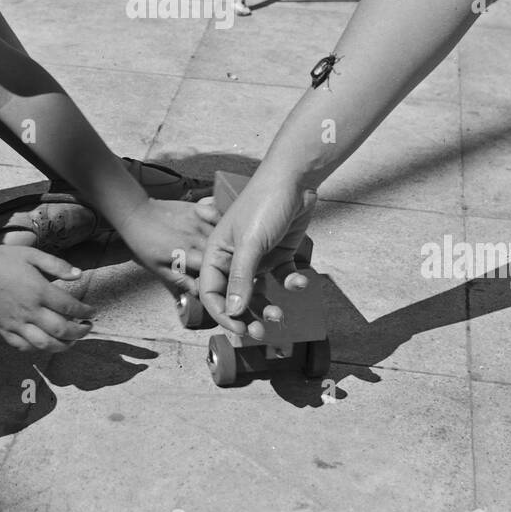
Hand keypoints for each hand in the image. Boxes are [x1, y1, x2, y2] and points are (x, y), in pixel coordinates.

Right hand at [0, 247, 95, 352]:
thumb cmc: (2, 259)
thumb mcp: (32, 254)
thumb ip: (57, 265)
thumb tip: (79, 274)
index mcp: (40, 290)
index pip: (70, 307)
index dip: (85, 312)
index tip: (91, 312)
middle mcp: (30, 310)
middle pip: (62, 330)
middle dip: (79, 332)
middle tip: (87, 328)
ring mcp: (16, 323)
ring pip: (44, 344)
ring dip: (62, 346)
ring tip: (71, 341)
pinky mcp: (3, 330)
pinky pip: (23, 346)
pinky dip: (37, 349)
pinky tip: (45, 343)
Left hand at [117, 196, 219, 285]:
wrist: (136, 214)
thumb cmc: (143, 241)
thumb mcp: (156, 267)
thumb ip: (179, 280)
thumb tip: (197, 291)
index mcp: (184, 253)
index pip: (211, 270)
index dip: (214, 277)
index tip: (213, 280)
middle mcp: (194, 237)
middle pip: (220, 254)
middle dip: (222, 262)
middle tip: (217, 267)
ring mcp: (197, 221)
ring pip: (222, 236)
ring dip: (223, 245)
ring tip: (220, 251)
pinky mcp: (197, 209)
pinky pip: (218, 215)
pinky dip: (221, 223)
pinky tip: (218, 230)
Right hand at [197, 171, 316, 334]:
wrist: (295, 180)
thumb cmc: (265, 204)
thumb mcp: (250, 243)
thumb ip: (241, 278)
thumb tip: (232, 311)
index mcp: (217, 252)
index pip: (212, 291)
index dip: (223, 313)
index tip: (241, 328)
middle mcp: (234, 257)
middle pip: (235, 296)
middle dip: (247, 315)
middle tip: (261, 331)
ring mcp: (258, 256)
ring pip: (259, 291)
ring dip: (268, 304)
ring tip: (280, 313)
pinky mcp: (279, 252)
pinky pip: (281, 276)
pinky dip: (290, 282)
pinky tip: (299, 280)